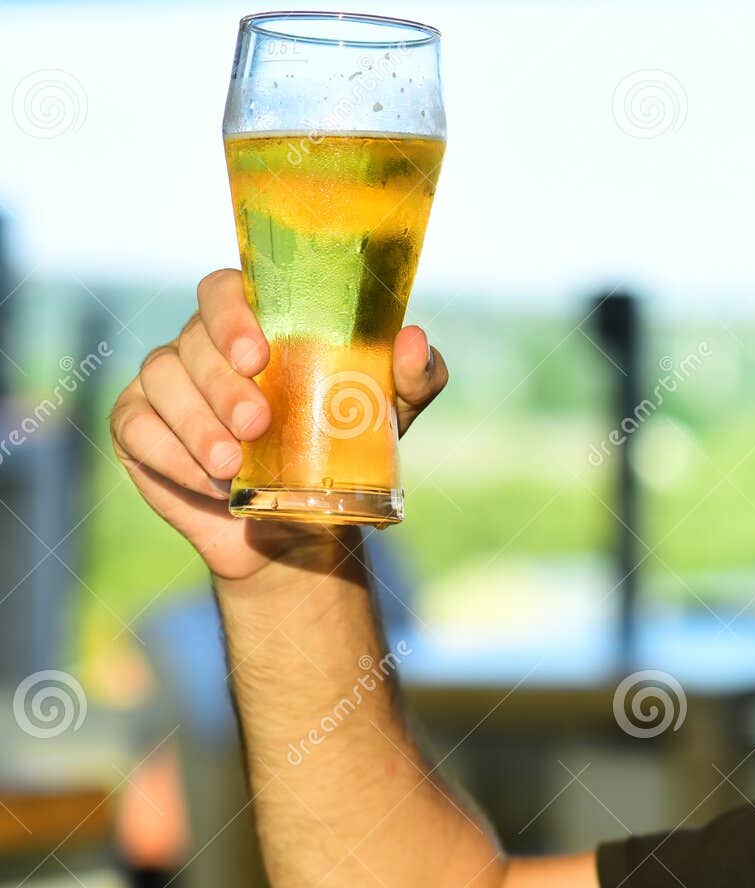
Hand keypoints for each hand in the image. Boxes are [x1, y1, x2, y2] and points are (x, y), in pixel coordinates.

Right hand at [110, 269, 448, 581]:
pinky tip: (211, 481)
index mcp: (255, 325)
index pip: (224, 290)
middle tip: (257, 422)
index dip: (232, 313)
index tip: (258, 353)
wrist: (303, 527)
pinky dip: (174, 456)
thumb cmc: (343, 450)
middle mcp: (202, 345)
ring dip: (197, 423)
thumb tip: (412, 340)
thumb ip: (414, 377)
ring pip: (162, 381)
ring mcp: (165, 384)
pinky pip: (138, 428)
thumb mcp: (391, 415)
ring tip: (232, 463)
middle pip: (194, 340)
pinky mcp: (138, 428)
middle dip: (222, 382)